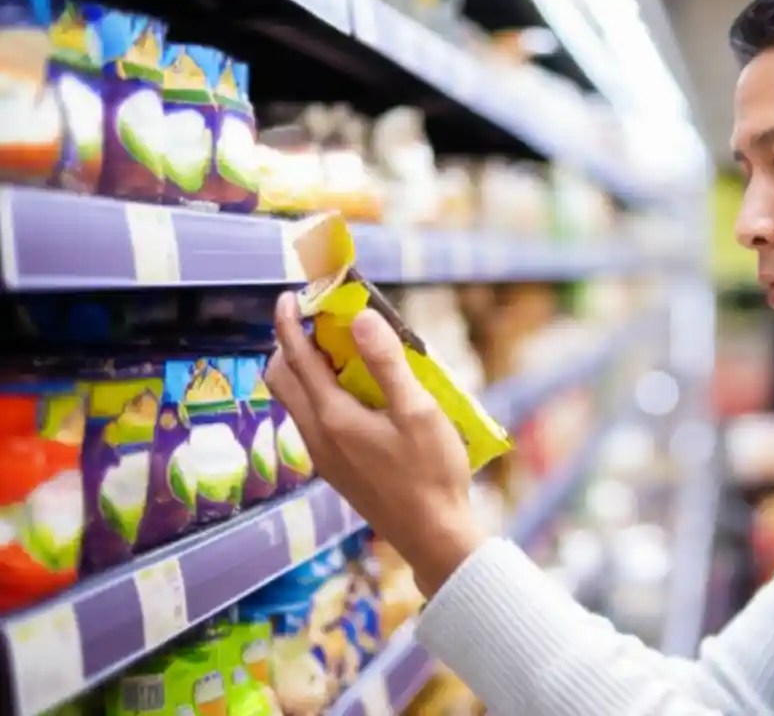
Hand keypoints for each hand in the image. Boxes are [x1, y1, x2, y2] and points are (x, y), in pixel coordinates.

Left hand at [264, 292, 482, 595]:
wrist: (433, 536)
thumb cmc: (432, 474)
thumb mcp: (418, 412)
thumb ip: (387, 363)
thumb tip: (361, 318)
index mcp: (334, 418)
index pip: (297, 359)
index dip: (288, 323)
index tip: (288, 296)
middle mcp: (318, 436)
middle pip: (282, 380)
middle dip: (289, 344)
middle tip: (314, 321)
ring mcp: (325, 456)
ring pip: (295, 402)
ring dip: (304, 370)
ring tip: (337, 352)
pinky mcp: (337, 470)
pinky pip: (312, 420)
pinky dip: (319, 394)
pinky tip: (356, 394)